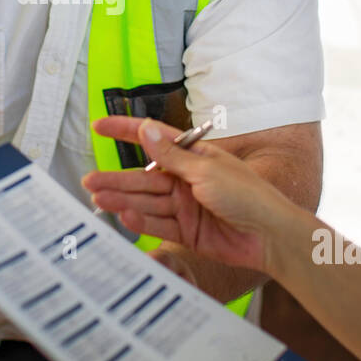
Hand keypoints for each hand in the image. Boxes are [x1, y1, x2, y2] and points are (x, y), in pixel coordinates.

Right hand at [82, 116, 286, 273]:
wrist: (271, 235)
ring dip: (123, 200)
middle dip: (116, 179)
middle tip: (89, 181)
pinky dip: (141, 221)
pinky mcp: (188, 231)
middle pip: (144, 177)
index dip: (125, 131)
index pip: (154, 139)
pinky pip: (159, 223)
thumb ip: (171, 155)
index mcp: (194, 156)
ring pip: (147, 201)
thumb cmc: (248, 194)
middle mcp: (186, 179)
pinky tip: (124, 216)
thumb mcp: (206, 169)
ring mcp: (186, 206)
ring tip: (98, 199)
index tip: (99, 125)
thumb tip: (145, 129)